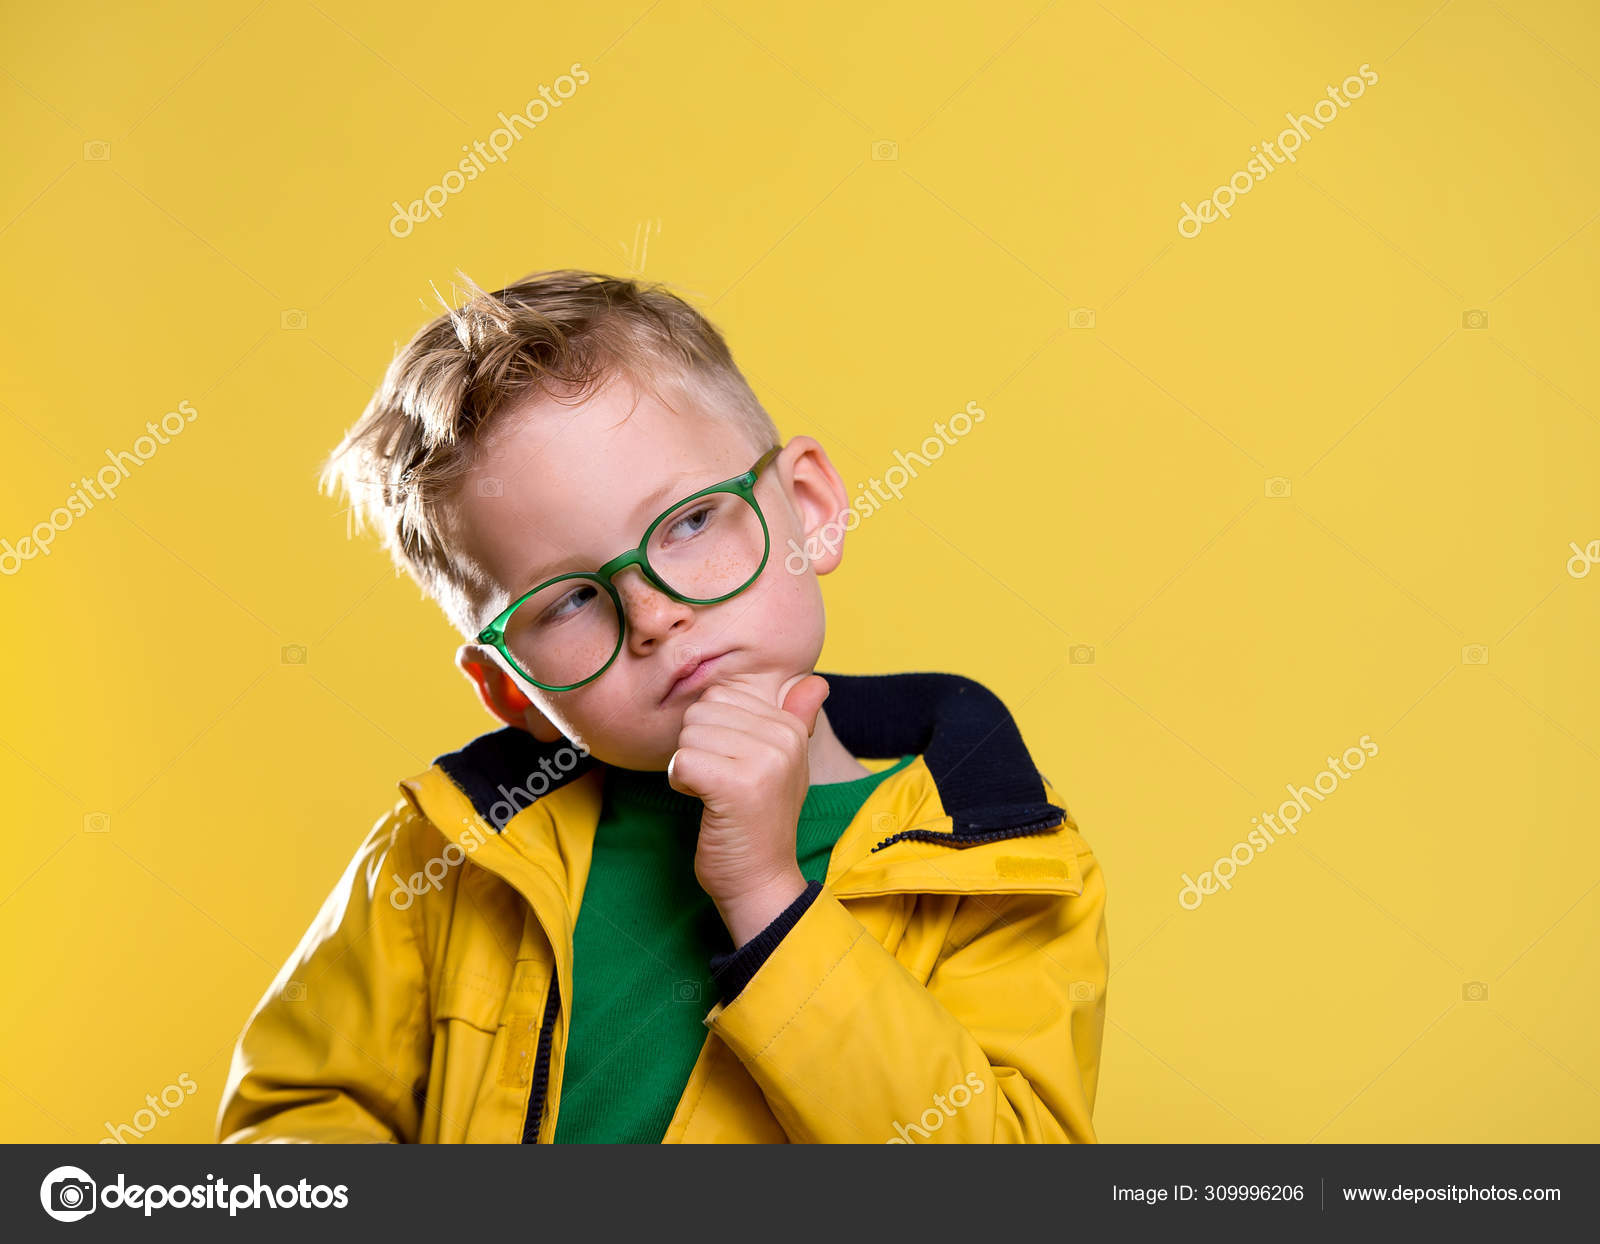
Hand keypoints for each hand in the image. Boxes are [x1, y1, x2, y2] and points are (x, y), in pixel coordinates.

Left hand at [667, 671, 829, 945]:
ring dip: (689, 767)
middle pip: (701, 711)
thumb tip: (816, 680)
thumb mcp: (785, 765)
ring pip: (688, 734)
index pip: (722, 694)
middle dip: (697, 747)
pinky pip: (682, 761)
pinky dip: (681, 784)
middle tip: (721, 783)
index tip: (733, 764)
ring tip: (715, 793)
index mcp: (791, 728)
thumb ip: (796, 718)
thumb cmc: (759, 822)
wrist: (760, 881)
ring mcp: (763, 760)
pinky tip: (704, 803)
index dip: (713, 731)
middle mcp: (783, 738)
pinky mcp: (736, 785)